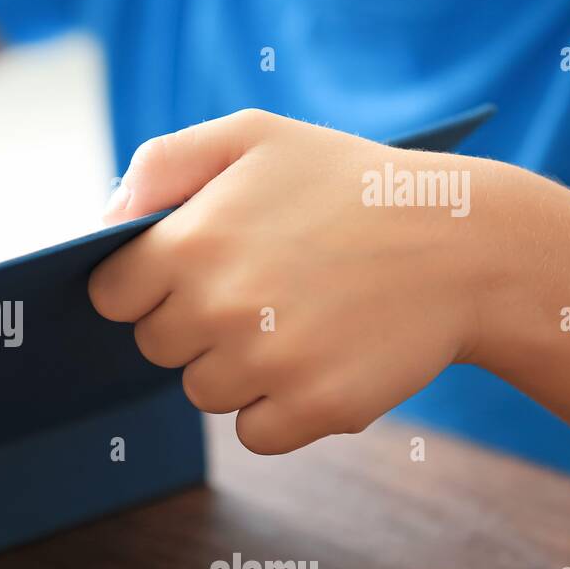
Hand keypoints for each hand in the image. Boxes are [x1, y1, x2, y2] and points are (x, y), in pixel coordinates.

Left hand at [89, 109, 501, 454]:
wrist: (466, 243)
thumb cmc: (347, 184)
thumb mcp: (253, 136)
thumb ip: (163, 164)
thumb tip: (103, 219)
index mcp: (189, 243)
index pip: (112, 295)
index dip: (144, 284)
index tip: (185, 271)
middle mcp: (218, 308)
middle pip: (156, 347)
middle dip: (191, 323)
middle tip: (258, 286)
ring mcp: (267, 365)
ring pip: (203, 392)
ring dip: (236, 366)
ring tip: (295, 317)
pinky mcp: (313, 409)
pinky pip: (254, 432)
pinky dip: (279, 408)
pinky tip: (317, 358)